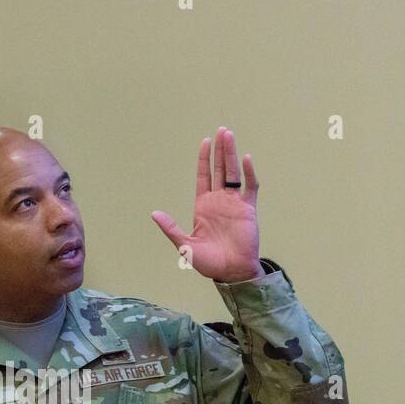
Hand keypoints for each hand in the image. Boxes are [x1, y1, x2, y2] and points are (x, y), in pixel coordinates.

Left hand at [151, 126, 260, 281]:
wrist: (231, 272)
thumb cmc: (208, 262)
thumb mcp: (184, 245)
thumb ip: (171, 228)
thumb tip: (154, 213)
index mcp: (203, 206)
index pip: (203, 176)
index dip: (204, 159)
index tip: (205, 141)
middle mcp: (219, 201)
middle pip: (220, 169)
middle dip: (220, 150)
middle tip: (222, 130)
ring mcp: (235, 204)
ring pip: (234, 173)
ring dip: (232, 155)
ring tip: (230, 136)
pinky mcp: (248, 210)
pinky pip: (250, 187)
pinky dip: (249, 173)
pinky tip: (245, 159)